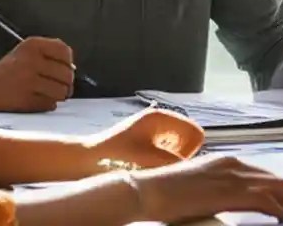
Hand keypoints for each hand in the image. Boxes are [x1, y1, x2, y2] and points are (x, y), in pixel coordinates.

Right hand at [0, 37, 74, 111]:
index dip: (68, 63)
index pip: (65, 52)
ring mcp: (28, 81)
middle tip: (55, 85)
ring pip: (61, 92)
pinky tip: (37, 100)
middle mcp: (31, 60)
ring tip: (46, 93)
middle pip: (67, 75)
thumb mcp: (28, 51)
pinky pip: (50, 104)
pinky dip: (47, 104)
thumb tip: (73, 68)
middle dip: (65, 83)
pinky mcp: (25, 99)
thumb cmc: (9, 69)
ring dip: (57, 96)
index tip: (61, 68)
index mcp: (33, 45)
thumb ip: (51, 53)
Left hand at [88, 108, 204, 169]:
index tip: (169, 161)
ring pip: (179, 147)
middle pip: (189, 139)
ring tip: (150, 166)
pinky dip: (162, 160)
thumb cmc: (115, 156)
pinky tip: (146, 166)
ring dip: (170, 159)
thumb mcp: (148, 160)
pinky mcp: (148, 138)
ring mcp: (154, 128)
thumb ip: (174, 162)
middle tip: (159, 165)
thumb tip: (189, 167)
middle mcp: (160, 118)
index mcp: (161, 116)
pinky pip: (168, 150)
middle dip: (180, 155)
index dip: (188, 151)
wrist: (87, 159)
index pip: (195, 133)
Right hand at [133, 155, 282, 223]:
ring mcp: (232, 177)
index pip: (262, 173)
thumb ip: (214, 188)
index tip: (281, 204)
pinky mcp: (230, 193)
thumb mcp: (196, 185)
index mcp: (225, 161)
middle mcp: (233, 164)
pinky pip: (266, 200)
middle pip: (275, 178)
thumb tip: (224, 201)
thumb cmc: (164, 192)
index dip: (275, 189)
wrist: (148, 191)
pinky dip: (279, 210)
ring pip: (276, 187)